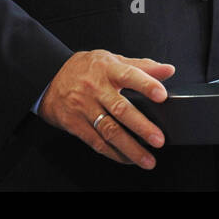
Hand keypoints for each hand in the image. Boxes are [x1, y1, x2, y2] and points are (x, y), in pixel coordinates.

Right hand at [38, 50, 172, 168]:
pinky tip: (128, 159)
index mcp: (108, 69)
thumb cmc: (87, 68)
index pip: (129, 75)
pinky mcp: (75, 124)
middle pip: (120, 109)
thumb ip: (142, 66)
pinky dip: (114, 153)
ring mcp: (84, 107)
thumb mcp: (112, 59)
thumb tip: (168, 70)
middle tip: (158, 139)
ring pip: (109, 130)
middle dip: (141, 126)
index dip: (147, 85)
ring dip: (130, 148)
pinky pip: (96, 142)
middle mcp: (96, 89)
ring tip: (147, 159)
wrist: (49, 78)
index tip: (162, 95)